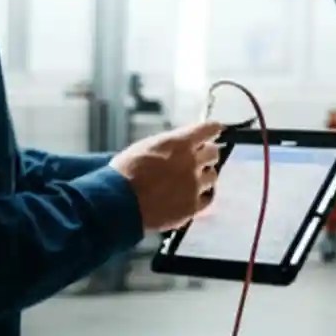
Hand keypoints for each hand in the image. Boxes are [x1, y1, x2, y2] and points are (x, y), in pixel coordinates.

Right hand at [109, 121, 223, 231]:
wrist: (120, 202)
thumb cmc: (126, 172)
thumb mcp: (146, 146)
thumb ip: (170, 144)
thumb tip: (182, 144)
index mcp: (180, 143)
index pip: (209, 129)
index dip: (212, 129)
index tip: (215, 130)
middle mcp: (192, 162)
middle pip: (214, 153)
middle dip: (206, 154)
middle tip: (197, 159)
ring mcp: (194, 186)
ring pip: (212, 176)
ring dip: (203, 176)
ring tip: (189, 180)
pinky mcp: (193, 207)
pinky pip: (208, 198)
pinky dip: (202, 195)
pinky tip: (193, 195)